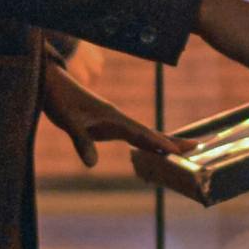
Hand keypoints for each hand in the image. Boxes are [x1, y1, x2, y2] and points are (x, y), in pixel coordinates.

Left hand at [40, 62, 175, 169]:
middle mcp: (118, 119)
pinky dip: (146, 142)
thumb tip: (91, 164)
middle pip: (150, 132)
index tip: (177, 152)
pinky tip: (151, 148)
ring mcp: (114, 121)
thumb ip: (81, 141)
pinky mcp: (107, 123)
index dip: (159, 143)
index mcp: (113, 117)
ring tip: (182, 150)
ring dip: (161, 142)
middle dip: (171, 140)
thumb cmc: (60, 100)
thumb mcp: (68, 121)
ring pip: (143, 133)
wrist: (51, 83)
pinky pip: (132, 135)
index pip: (141, 133)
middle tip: (196, 146)